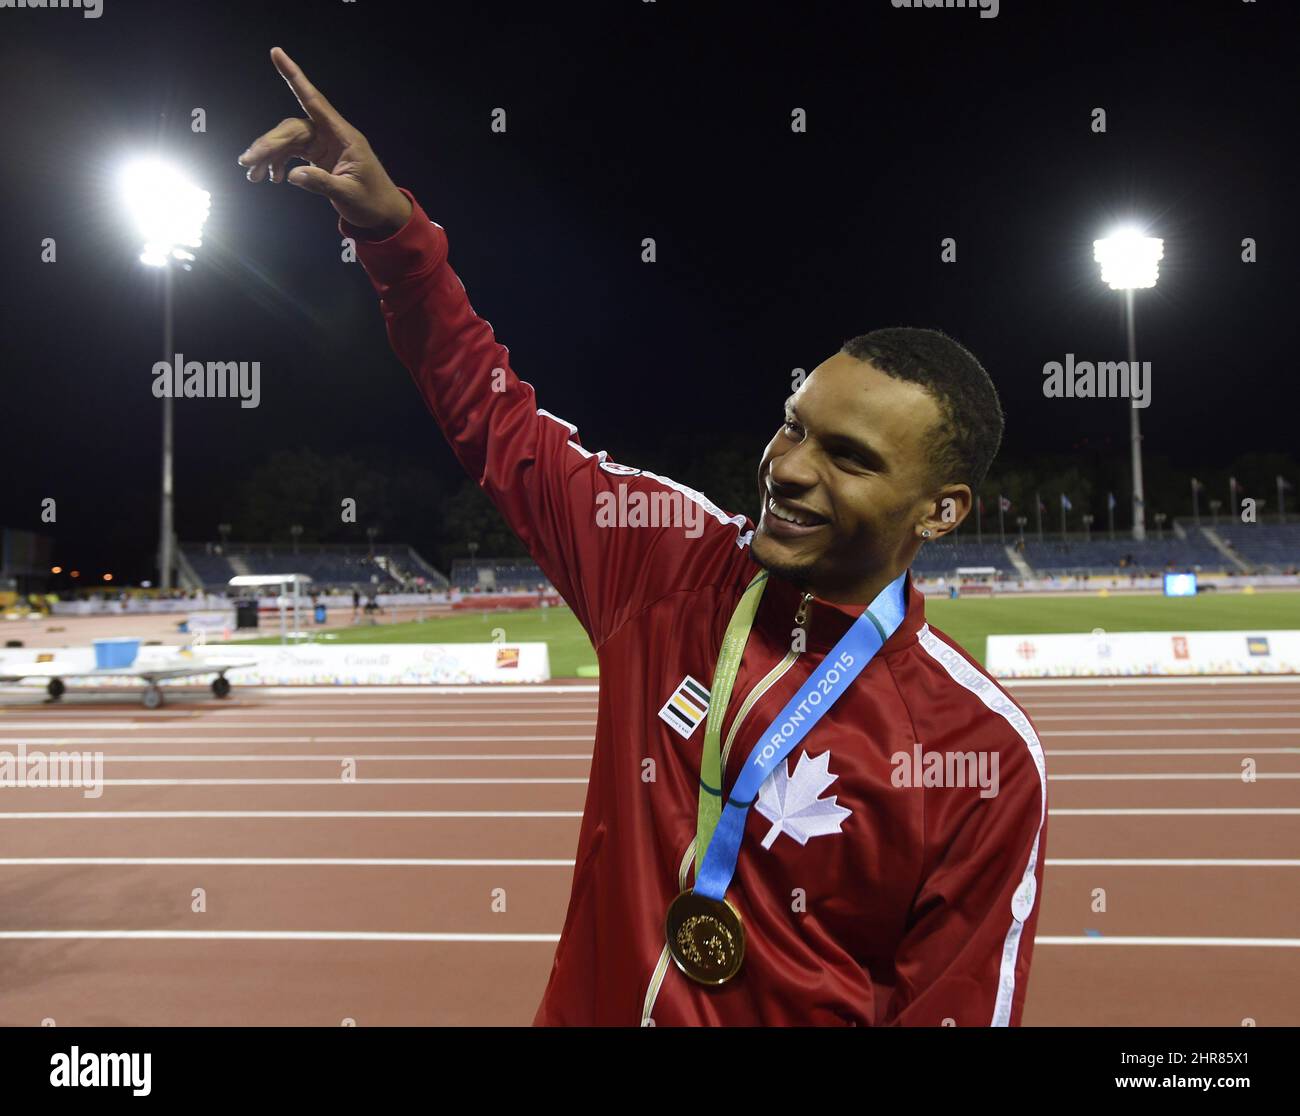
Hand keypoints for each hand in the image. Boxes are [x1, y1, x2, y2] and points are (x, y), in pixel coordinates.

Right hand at [238, 47, 412, 234]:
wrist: (382, 214)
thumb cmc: (372, 201)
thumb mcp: (349, 195)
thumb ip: (322, 184)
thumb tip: (293, 176)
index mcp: (343, 136)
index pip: (314, 101)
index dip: (295, 77)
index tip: (277, 53)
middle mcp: (330, 135)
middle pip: (292, 128)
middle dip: (268, 143)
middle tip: (247, 162)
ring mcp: (322, 144)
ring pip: (287, 141)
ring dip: (268, 156)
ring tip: (253, 175)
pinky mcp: (317, 156)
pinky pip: (291, 152)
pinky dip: (278, 163)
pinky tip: (272, 177)